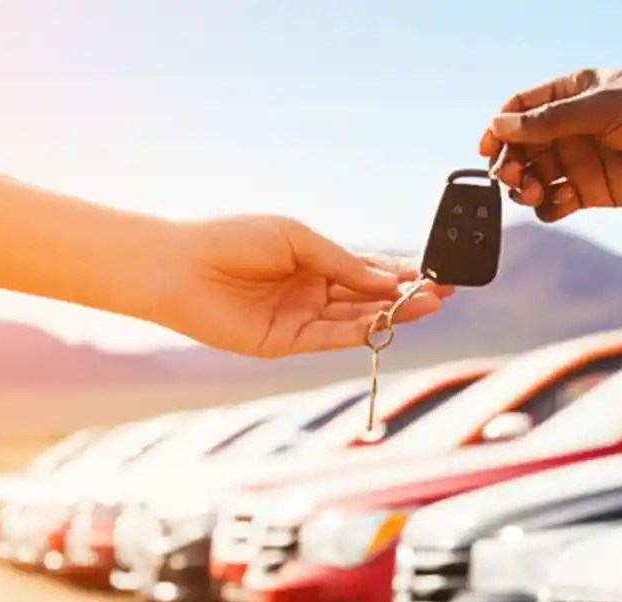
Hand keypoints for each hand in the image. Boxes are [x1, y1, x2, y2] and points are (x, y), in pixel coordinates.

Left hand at [159, 215, 451, 357]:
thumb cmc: (232, 240)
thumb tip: (388, 280)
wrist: (179, 266)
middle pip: (368, 297)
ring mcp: (301, 317)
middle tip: (443, 293)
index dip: (399, 273)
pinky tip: (389, 321)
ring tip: (429, 305)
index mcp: (313, 260)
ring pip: (357, 318)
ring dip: (393, 313)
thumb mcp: (298, 239)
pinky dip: (362, 331)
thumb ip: (343, 262)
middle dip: (406, 295)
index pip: (365, 269)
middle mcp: (310, 290)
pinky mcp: (287, 341)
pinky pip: (332, 337)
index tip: (433, 273)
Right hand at [479, 69, 621, 221]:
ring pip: (534, 176)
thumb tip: (499, 126)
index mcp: (572, 93)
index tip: (488, 146)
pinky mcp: (593, 191)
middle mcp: (572, 127)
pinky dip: (548, 207)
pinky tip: (557, 204)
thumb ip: (550, 120)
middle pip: (522, 146)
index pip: (521, 108)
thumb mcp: (602, 108)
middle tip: (511, 176)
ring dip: (524, 186)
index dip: (500, 126)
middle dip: (510, 162)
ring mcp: (581, 160)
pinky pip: (556, 202)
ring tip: (531, 192)